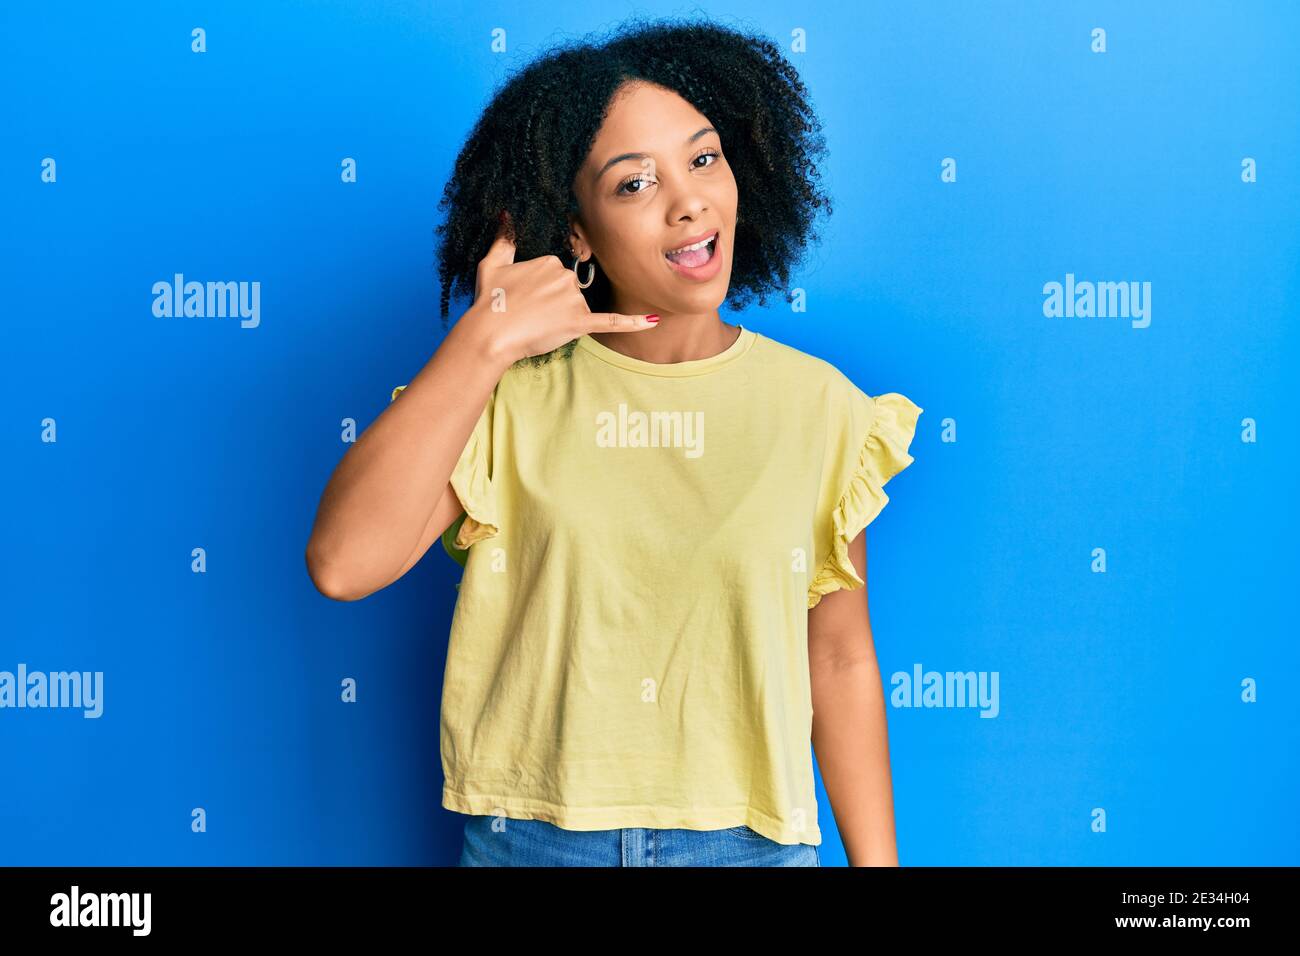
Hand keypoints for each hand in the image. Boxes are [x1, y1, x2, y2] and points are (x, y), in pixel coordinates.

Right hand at [467, 212, 657, 364]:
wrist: (490, 334)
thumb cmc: (489, 301)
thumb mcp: (492, 264)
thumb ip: (504, 238)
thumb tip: (506, 215)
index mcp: (549, 260)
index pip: (556, 272)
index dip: (541, 289)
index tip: (524, 298)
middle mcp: (565, 276)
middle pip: (569, 288)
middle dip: (553, 302)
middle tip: (528, 313)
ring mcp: (574, 300)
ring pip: (578, 306)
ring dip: (562, 317)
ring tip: (536, 324)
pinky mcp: (580, 323)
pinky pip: (612, 321)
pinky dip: (634, 322)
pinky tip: (653, 321)